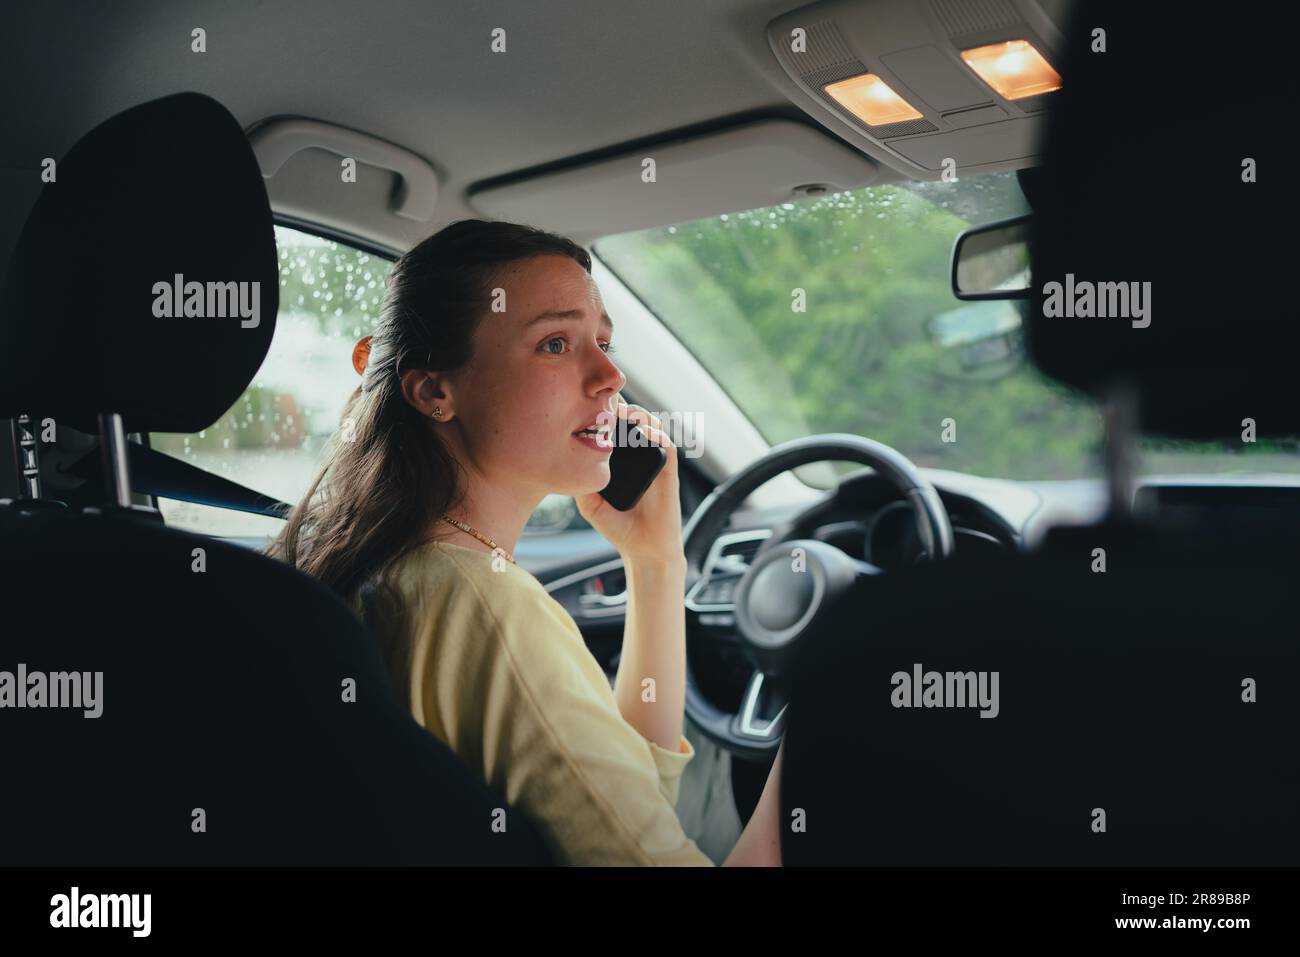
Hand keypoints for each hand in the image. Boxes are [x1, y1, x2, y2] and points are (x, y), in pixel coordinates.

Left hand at [575, 393, 683, 566]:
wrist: (644, 548)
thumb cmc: (618, 526)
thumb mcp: (590, 503)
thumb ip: (581, 482)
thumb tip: (564, 459)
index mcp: (619, 459)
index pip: (612, 427)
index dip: (603, 411)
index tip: (586, 401)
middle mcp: (637, 455)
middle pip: (631, 418)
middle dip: (619, 404)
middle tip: (604, 399)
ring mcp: (654, 460)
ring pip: (651, 424)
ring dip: (638, 414)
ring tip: (622, 412)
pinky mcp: (668, 469)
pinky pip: (666, 445)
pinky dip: (656, 434)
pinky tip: (642, 432)